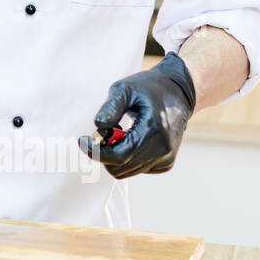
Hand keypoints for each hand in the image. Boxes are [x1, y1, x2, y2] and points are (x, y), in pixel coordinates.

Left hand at [78, 51, 196, 178]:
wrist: (177, 93)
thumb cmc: (148, 88)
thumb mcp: (125, 89)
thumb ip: (110, 107)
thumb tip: (98, 126)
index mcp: (153, 131)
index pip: (118, 156)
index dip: (95, 152)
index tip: (82, 140)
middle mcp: (163, 149)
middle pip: (119, 168)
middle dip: (104, 153)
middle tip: (104, 132)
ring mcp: (166, 158)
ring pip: (126, 171)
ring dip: (115, 155)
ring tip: (120, 131)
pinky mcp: (166, 163)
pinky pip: (137, 169)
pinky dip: (127, 157)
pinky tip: (132, 138)